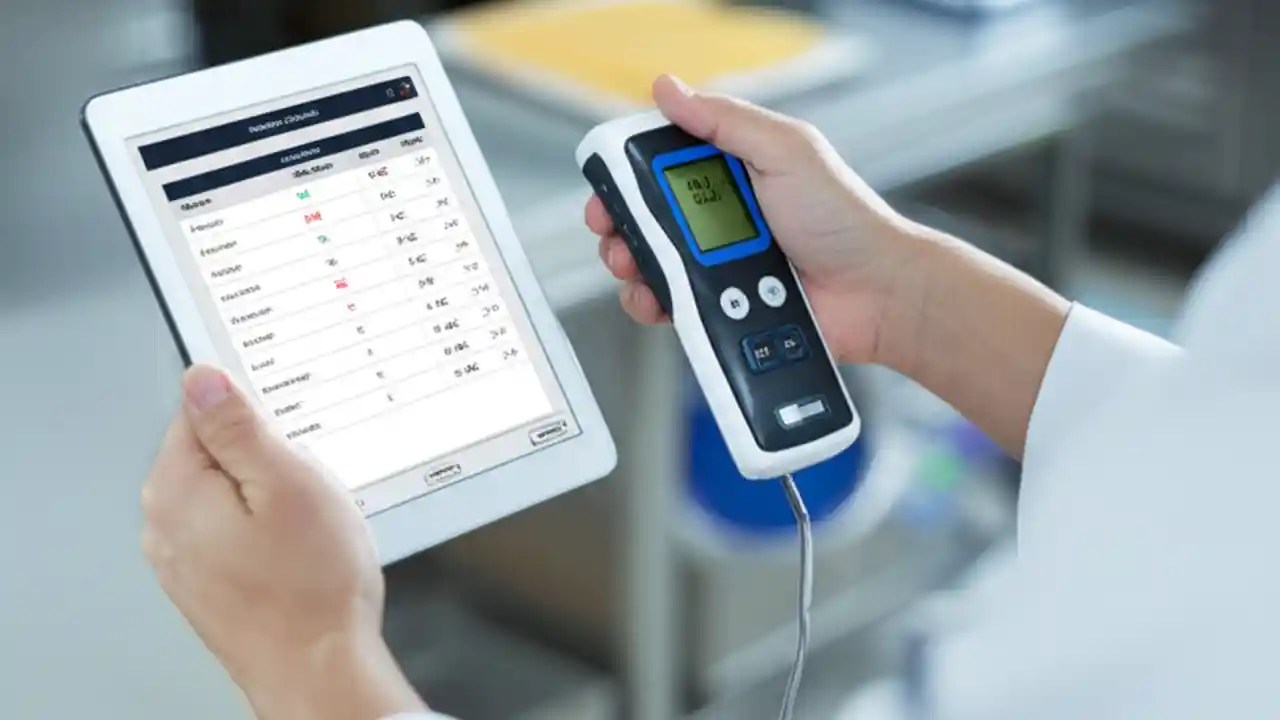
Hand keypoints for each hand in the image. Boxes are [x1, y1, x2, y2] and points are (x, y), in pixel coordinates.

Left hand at [142, 366, 423, 719]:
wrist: (318, 670)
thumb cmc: (311, 587)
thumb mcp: (289, 481)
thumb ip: (239, 425)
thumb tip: (203, 378)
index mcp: (176, 489)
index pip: (201, 410)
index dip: (255, 417)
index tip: (287, 442)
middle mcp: (165, 524)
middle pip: (213, 452)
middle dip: (265, 460)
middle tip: (307, 490)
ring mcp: (183, 559)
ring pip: (229, 494)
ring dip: (269, 499)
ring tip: (307, 529)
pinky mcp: (207, 583)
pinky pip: (236, 532)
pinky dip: (267, 533)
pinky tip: (298, 554)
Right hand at [587, 74, 932, 365]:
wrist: (875, 294)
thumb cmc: (846, 219)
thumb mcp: (786, 150)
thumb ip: (725, 120)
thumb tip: (669, 89)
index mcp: (731, 170)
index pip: (660, 165)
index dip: (625, 175)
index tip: (607, 186)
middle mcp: (719, 216)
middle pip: (644, 217)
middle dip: (618, 224)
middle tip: (613, 232)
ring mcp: (717, 263)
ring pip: (649, 263)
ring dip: (630, 265)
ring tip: (635, 268)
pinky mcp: (719, 306)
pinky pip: (670, 304)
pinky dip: (654, 303)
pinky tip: (660, 298)